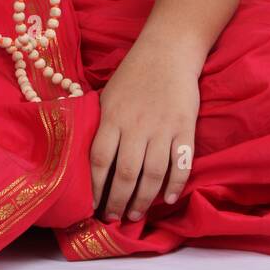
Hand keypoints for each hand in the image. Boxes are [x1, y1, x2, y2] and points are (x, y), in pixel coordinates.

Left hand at [90, 35, 200, 221]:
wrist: (168, 51)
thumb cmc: (133, 74)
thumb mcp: (107, 95)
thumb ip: (100, 124)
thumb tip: (84, 156)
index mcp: (112, 117)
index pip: (99, 160)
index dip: (94, 188)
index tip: (91, 206)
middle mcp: (135, 126)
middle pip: (124, 174)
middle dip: (117, 201)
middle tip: (113, 218)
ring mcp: (162, 128)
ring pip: (152, 175)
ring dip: (142, 200)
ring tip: (135, 214)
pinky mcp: (185, 128)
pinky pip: (180, 164)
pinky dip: (174, 186)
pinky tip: (166, 200)